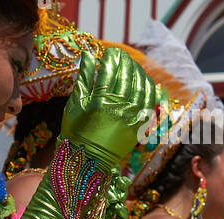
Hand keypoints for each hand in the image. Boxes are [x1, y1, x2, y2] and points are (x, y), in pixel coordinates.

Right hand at [62, 49, 155, 172]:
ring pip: (140, 85)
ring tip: (130, 65)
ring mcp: (131, 118)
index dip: (112, 56)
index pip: (110, 70)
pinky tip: (142, 79)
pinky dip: (147, 86)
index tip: (110, 51)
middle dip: (124, 61)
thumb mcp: (75, 104)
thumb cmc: (76, 132)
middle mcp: (117, 109)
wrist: (87, 162)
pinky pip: (148, 100)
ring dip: (137, 70)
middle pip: (126, 75)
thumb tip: (89, 54)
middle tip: (120, 55)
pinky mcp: (139, 126)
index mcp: (99, 103)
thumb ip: (84, 77)